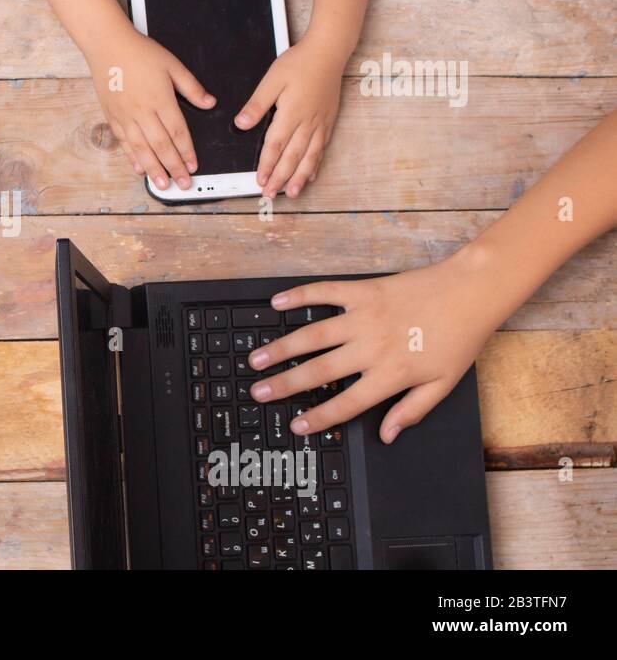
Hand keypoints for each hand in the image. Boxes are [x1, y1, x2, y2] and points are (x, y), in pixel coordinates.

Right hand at [86, 27, 215, 190]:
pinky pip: (125, 143)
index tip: (194, 166)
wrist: (107, 46)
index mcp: (161, 99)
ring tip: (163, 184)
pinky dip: (132, 158)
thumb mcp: (172, 65)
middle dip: (174, 167)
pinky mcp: (113, 117)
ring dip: (154, 169)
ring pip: (142, 149)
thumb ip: (192, 87)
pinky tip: (140, 169)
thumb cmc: (139, 53)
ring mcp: (126, 117)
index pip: (178, 133)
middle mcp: (143, 112)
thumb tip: (209, 103)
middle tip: (183, 184)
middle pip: (162, 146)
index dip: (187, 152)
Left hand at [235, 37, 346, 197]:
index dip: (266, 165)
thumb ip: (257, 104)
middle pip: (292, 157)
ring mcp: (320, 123)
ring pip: (309, 157)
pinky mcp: (328, 121)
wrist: (328, 52)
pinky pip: (321, 148)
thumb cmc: (300, 63)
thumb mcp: (272, 79)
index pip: (275, 145)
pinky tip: (311, 175)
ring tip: (291, 193)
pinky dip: (315, 164)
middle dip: (280, 178)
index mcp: (291, 113)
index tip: (260, 180)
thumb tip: (241, 124)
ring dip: (299, 177)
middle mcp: (307, 122)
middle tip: (270, 194)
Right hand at [245, 252, 500, 443]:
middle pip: (319, 371)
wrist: (471, 293)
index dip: (319, 417)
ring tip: (256, 358)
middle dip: (284, 384)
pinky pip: (324, 293)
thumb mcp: (442, 384)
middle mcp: (372, 347)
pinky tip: (277, 303)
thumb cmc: (459, 339)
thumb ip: (411, 411)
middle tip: (258, 392)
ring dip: (281, 347)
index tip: (297, 426)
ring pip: (313, 336)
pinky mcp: (363, 291)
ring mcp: (364, 317)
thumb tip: (387, 436)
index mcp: (391, 374)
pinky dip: (299, 296)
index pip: (346, 403)